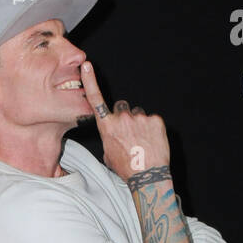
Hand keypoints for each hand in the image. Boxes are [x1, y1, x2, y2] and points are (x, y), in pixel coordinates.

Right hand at [80, 60, 170, 182]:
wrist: (148, 176)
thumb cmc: (127, 168)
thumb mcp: (109, 155)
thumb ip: (110, 138)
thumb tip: (114, 135)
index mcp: (108, 126)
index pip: (96, 99)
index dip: (90, 81)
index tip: (87, 66)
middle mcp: (122, 118)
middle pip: (122, 107)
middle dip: (125, 116)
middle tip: (130, 134)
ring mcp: (140, 117)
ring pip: (138, 114)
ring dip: (139, 123)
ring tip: (142, 142)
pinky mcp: (155, 119)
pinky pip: (152, 119)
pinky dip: (152, 129)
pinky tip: (152, 142)